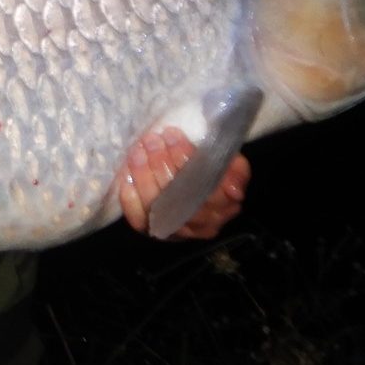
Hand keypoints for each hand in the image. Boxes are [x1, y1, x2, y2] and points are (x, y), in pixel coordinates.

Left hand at [117, 128, 249, 240]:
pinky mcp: (150, 230)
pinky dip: (130, 195)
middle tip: (152, 140)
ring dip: (144, 175)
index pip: (202, 186)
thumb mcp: (230, 166)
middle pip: (176, 197)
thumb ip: (236, 171)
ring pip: (155, 206)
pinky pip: (137, 217)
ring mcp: (173, 229)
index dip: (185, 160)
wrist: (195, 196)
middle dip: (161, 164)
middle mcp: (199, 225)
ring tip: (139, 150)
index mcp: (222, 208)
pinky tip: (128, 173)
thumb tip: (233, 189)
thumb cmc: (212, 174)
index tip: (172, 135)